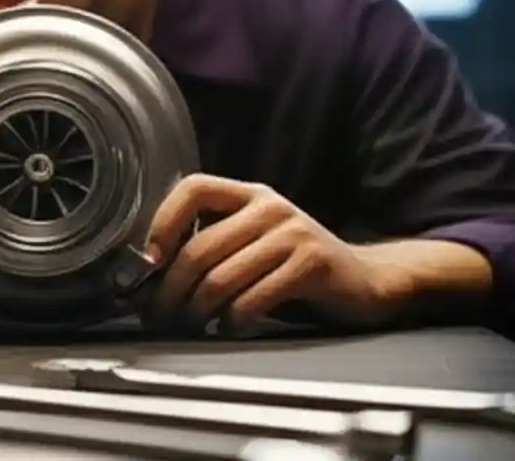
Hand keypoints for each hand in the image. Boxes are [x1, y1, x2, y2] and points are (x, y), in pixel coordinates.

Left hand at [141, 174, 405, 333]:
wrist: (364, 279)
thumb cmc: (294, 265)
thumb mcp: (254, 239)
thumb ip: (213, 241)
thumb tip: (151, 270)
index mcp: (250, 194)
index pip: (193, 188)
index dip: (163, 220)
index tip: (150, 259)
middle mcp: (269, 207)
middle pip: (200, 247)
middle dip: (170, 288)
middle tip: (157, 314)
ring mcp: (293, 233)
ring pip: (222, 278)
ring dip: (196, 310)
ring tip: (190, 324)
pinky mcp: (312, 265)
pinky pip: (253, 298)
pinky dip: (232, 319)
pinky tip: (228, 326)